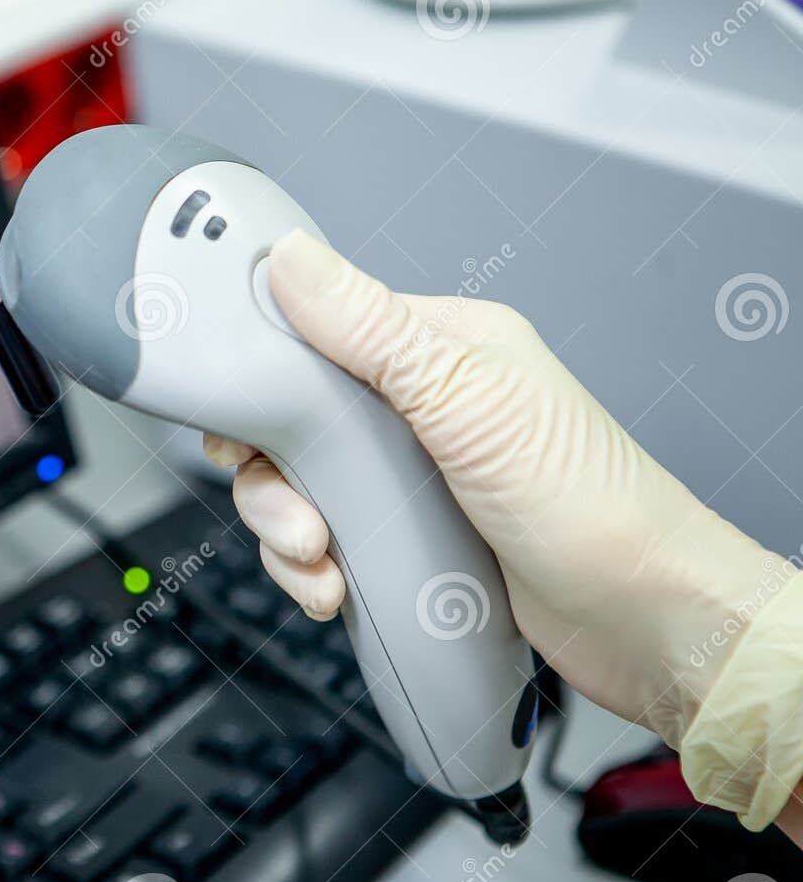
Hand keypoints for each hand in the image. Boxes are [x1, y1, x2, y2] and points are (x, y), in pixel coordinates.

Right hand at [209, 231, 800, 823]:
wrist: (643, 623)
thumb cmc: (590, 505)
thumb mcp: (469, 401)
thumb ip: (371, 331)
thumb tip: (292, 259)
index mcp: (441, 349)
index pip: (317, 334)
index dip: (264, 375)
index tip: (238, 419)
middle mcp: (422, 409)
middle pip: (294, 423)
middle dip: (273, 478)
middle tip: (296, 516)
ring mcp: (412, 479)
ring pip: (301, 490)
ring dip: (288, 532)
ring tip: (318, 563)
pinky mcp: (407, 540)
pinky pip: (325, 543)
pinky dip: (313, 571)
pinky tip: (334, 590)